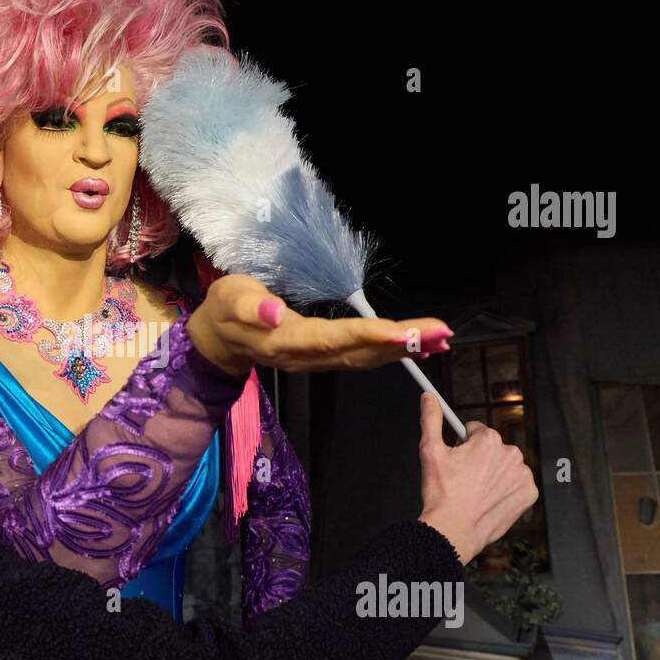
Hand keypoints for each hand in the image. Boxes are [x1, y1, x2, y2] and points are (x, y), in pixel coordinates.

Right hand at [185, 274, 451, 376]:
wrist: (219, 338)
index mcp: (285, 341)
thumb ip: (249, 308)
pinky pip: (363, 358)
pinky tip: (417, 346)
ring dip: (405, 350)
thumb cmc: (225, 310)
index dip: (367, 337)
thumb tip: (274, 314)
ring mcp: (317, 361)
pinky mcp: (324, 358)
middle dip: (402, 344)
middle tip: (440, 334)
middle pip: (359, 353)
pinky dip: (392, 351)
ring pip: (366, 358)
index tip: (400, 332)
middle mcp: (306, 357)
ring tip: (440, 340)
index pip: (332, 339)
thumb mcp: (228, 298)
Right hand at [416, 393, 538, 564]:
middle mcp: (511, 453)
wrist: (454, 530)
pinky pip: (516, 484)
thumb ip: (431, 419)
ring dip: (492, 474)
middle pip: (491, 448)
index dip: (461, 445)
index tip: (457, 459)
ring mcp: (523, 475)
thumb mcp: (430, 451)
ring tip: (475, 491)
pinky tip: (489, 499)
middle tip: (463, 478)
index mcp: (489, 440)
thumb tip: (429, 397)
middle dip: (478, 459)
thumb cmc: (442, 494)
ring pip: (504, 466)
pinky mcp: (529, 493)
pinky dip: (504, 490)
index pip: (474, 430)